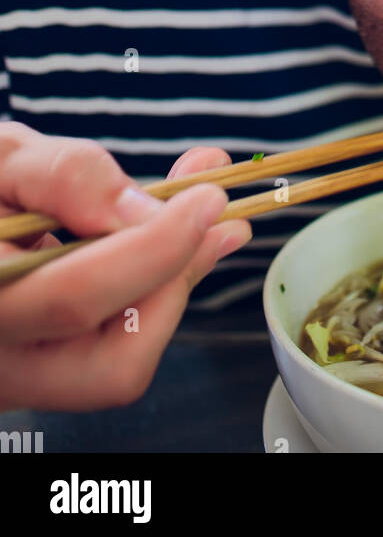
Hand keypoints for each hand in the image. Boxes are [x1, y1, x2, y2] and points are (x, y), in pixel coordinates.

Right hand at [0, 123, 251, 411]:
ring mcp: (21, 380)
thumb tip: (147, 211)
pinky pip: (116, 349)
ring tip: (196, 209)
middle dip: (172, 281)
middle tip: (207, 208)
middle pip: (113, 364)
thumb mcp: (2, 157)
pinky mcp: (47, 374)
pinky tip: (169, 235)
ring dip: (172, 281)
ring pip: (123, 365)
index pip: (75, 297)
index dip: (155, 250)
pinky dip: (154, 290)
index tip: (208, 197)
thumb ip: (68, 177)